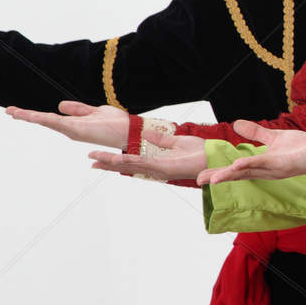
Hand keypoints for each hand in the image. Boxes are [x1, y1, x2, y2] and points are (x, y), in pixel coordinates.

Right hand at [7, 100, 129, 147]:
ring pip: (45, 121)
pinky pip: (55, 122)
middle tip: (9, 111)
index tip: (18, 111)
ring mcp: (71, 130)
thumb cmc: (115, 123)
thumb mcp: (94, 111)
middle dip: (26, 116)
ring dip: (29, 116)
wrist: (128, 131)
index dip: (34, 114)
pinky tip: (30, 115)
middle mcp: (70, 129)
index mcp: (73, 124)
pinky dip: (42, 118)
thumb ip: (78, 109)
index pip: (50, 118)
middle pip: (44, 121)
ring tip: (12, 112)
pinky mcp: (75, 130)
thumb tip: (60, 105)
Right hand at [87, 127, 206, 181]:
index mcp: (156, 161)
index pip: (131, 160)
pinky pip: (146, 164)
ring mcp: (160, 169)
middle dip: (108, 164)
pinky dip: (131, 162)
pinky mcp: (167, 169)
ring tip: (97, 161)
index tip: (98, 158)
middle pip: (127, 166)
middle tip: (90, 162)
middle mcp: (155, 167)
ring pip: (132, 166)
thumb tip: (146, 135)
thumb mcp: (177, 142)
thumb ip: (161, 140)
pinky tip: (119, 159)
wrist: (215, 157)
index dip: (114, 159)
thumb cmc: (200, 152)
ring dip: (114, 163)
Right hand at [195, 121, 305, 184]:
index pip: (236, 171)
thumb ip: (256, 133)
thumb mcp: (275, 138)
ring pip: (248, 172)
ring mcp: (275, 169)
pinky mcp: (285, 164)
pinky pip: (265, 163)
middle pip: (238, 176)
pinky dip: (251, 163)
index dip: (219, 173)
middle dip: (219, 178)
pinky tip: (238, 163)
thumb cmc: (302, 148)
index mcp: (262, 166)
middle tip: (199, 181)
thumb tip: (235, 124)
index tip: (200, 177)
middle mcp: (266, 171)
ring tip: (212, 179)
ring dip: (230, 174)